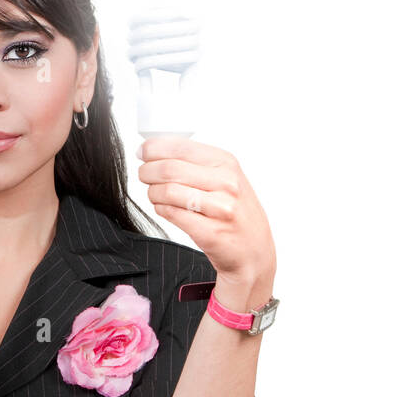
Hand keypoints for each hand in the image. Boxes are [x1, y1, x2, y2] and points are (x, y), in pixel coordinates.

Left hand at [136, 136, 275, 290]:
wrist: (254, 250)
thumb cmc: (234, 210)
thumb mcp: (224, 178)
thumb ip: (194, 163)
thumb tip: (153, 149)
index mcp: (226, 163)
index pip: (179, 147)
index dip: (152, 149)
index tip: (142, 153)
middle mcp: (227, 183)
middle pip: (168, 169)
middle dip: (147, 172)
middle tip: (144, 175)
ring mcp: (220, 208)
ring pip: (167, 191)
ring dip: (153, 192)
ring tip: (156, 195)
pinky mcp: (211, 232)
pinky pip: (171, 214)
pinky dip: (160, 209)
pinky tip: (165, 208)